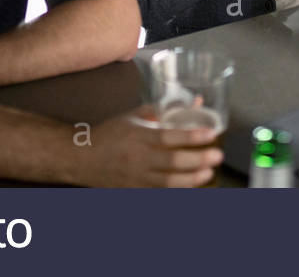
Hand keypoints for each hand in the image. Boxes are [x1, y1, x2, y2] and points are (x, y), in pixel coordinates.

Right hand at [71, 106, 222, 186]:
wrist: (82, 158)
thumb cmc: (109, 134)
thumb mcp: (131, 117)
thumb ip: (159, 111)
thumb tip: (190, 104)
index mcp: (138, 136)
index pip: (169, 136)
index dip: (192, 136)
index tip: (210, 134)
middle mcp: (138, 158)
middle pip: (172, 162)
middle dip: (198, 160)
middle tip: (216, 156)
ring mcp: (136, 178)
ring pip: (168, 182)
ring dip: (191, 179)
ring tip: (207, 174)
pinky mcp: (134, 192)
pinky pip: (159, 194)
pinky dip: (175, 191)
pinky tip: (189, 188)